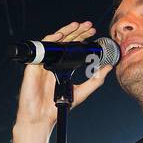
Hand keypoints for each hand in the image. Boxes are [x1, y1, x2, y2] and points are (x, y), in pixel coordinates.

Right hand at [13, 20, 112, 142]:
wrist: (41, 117)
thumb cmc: (57, 107)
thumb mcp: (82, 92)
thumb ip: (95, 80)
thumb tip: (108, 67)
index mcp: (63, 67)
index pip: (73, 47)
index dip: (82, 38)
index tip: (93, 33)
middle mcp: (53, 62)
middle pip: (65, 41)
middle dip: (77, 31)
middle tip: (89, 26)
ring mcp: (44, 63)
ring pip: (54, 41)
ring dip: (65, 31)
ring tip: (78, 25)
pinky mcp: (34, 66)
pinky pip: (42, 48)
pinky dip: (50, 40)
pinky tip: (60, 35)